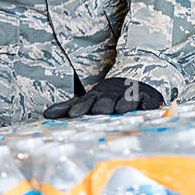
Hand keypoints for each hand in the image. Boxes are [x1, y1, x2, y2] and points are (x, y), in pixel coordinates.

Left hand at [43, 77, 164, 117]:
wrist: (132, 80)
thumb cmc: (105, 97)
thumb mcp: (86, 101)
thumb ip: (67, 107)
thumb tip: (46, 113)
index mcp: (96, 98)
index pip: (86, 103)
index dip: (80, 108)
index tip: (72, 115)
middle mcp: (112, 97)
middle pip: (106, 102)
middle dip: (102, 106)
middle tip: (98, 111)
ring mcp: (130, 97)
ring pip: (126, 101)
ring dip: (123, 104)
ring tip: (119, 109)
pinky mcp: (147, 99)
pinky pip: (148, 102)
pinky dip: (146, 104)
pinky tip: (145, 106)